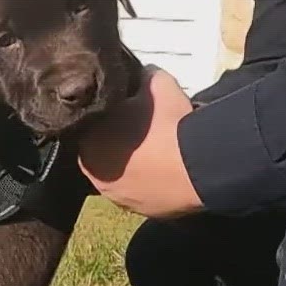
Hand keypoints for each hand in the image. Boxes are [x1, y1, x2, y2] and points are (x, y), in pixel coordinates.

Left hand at [76, 66, 203, 219]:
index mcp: (88, 143)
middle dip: (115, 143)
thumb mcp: (155, 83)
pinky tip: (164, 172)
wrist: (197, 165)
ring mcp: (117, 198)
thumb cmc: (168, 122)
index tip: (124, 112)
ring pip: (119, 177)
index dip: (106, 118)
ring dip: (130, 166)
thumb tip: (141, 73)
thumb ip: (141, 77)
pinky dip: (147, 184)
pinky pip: (139, 194)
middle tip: (140, 132)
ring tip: (154, 153)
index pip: (88, 127)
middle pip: (101, 154)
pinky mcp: (140, 212)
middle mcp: (94, 175)